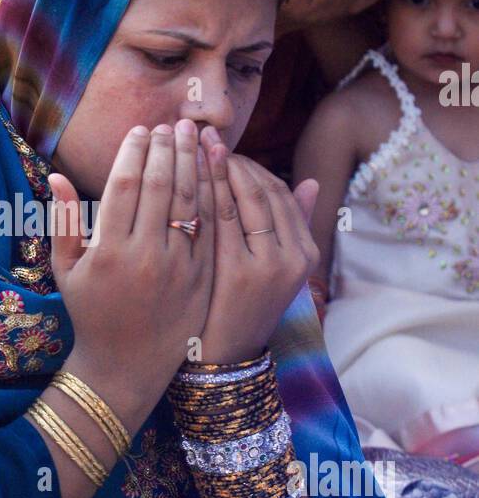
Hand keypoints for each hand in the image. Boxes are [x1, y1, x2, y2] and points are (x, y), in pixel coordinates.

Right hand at [49, 121, 213, 399]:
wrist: (126, 366)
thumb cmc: (90, 314)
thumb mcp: (66, 270)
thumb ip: (62, 222)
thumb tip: (56, 175)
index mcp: (108, 251)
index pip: (124, 186)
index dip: (134, 153)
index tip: (140, 131)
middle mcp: (145, 256)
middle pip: (160, 186)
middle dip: (168, 149)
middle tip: (172, 124)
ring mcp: (178, 268)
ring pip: (190, 202)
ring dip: (193, 163)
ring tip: (193, 137)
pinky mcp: (202, 278)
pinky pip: (209, 227)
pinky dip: (211, 195)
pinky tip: (211, 172)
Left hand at [199, 127, 319, 362]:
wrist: (224, 358)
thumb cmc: (243, 308)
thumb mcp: (275, 269)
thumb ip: (292, 225)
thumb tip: (313, 181)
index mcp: (306, 253)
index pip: (278, 191)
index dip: (249, 165)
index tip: (222, 148)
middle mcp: (294, 257)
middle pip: (262, 190)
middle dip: (232, 160)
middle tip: (204, 138)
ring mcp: (269, 266)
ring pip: (243, 199)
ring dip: (217, 169)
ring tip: (193, 149)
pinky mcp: (239, 273)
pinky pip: (221, 219)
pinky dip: (204, 193)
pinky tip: (183, 179)